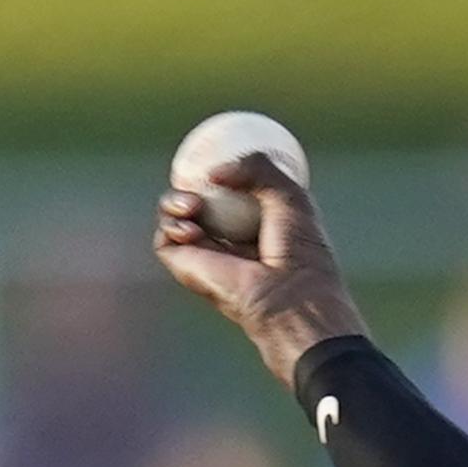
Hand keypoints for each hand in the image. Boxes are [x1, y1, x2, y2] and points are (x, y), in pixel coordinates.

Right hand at [152, 153, 369, 388]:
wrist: (292, 305)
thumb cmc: (302, 257)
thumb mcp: (293, 198)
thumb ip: (260, 168)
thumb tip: (215, 173)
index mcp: (261, 226)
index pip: (230, 194)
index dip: (218, 173)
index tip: (216, 160)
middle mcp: (233, 241)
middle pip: (198, 203)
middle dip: (190, 184)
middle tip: (201, 184)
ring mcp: (210, 257)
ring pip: (176, 219)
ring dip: (173, 202)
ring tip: (193, 205)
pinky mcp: (190, 272)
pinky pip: (165, 242)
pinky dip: (169, 227)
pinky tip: (188, 227)